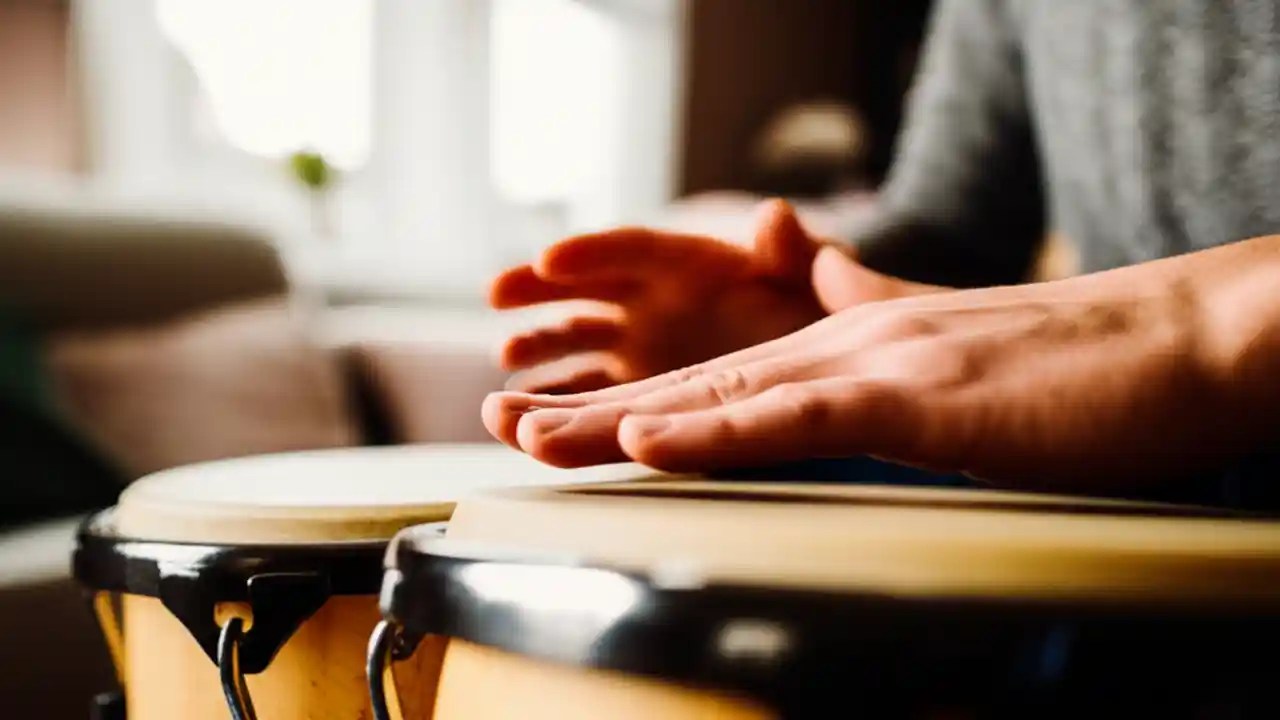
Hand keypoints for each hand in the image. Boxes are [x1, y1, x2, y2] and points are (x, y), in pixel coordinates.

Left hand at [483, 236, 1279, 493]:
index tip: (570, 425)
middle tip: (508, 428)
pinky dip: (718, 433)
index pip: (726, 384)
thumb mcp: (957, 347)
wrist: (1176, 340)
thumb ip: (882, 322)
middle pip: (698, 388)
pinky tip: (650, 440)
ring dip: (623, 424)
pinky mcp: (916, 394)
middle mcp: (846, 345)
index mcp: (854, 346)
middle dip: (597, 414)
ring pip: (724, 398)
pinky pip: (795, 416)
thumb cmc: (1077, 363)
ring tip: (535, 437)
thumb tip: (834, 290)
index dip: (640, 407)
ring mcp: (875, 364)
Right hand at [489, 199, 936, 394]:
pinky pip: (588, 394)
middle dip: (540, 293)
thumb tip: (776, 216)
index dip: (591, 253)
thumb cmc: (810, 307)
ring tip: (507, 365)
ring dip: (538, 351)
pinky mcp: (636, 388)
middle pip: (585, 290)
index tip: (551, 259)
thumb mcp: (808, 280)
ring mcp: (637, 345)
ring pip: (575, 344)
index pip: (632, 250)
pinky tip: (529, 421)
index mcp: (685, 263)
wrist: (818, 359)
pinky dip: (558, 404)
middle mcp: (650, 300)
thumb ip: (792, 253)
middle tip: (499, 295)